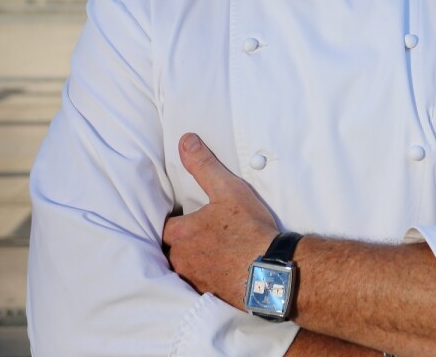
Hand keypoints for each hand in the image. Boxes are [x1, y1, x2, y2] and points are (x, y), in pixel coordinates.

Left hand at [161, 133, 278, 304]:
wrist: (271, 271)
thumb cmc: (248, 230)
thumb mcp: (227, 189)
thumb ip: (203, 165)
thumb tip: (185, 141)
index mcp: (182, 233)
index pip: (165, 225)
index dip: (175, 219)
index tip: (187, 215)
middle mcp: (182, 259)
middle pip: (173, 248)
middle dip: (183, 241)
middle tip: (201, 232)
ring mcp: (195, 280)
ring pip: (186, 267)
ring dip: (196, 259)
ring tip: (214, 250)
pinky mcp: (211, 294)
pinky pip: (202, 283)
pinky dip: (210, 276)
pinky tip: (225, 269)